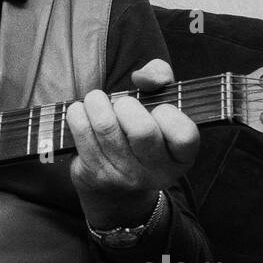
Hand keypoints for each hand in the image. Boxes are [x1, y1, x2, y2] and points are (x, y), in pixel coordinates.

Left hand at [65, 59, 199, 227]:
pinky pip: (82, 133)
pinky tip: (81, 113)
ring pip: (107, 127)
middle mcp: (157, 173)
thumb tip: (143, 78)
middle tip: (121, 103)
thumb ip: (161, 78)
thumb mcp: (160, 105)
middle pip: (142, 130)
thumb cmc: (140, 132)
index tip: (157, 109)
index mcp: (181, 158)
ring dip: (96, 103)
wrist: (113, 184)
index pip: (184, 135)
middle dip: (126, 105)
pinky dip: (78, 114)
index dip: (168, 114)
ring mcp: (125, 177)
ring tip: (96, 101)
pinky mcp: (96, 175)